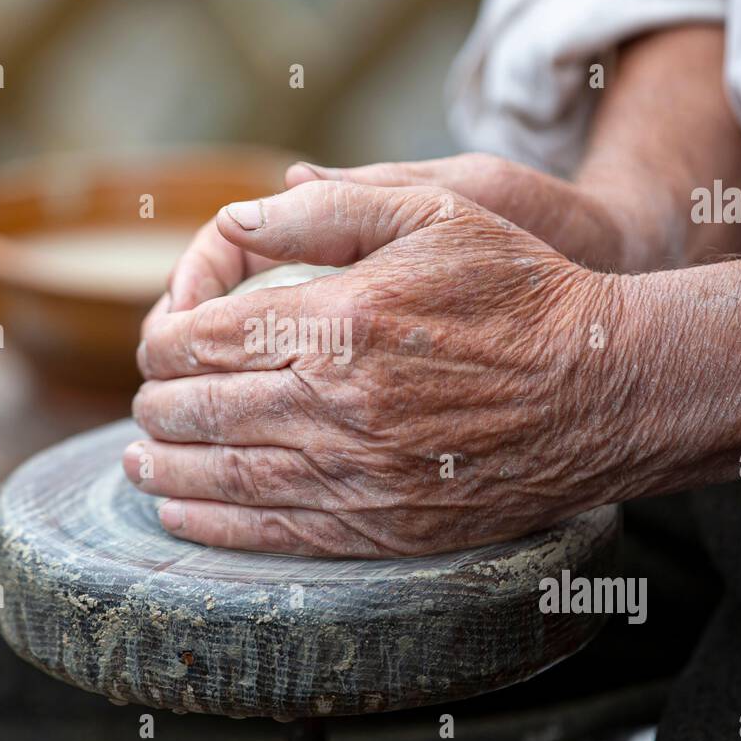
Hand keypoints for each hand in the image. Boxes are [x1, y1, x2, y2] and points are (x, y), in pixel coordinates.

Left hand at [126, 179, 645, 557]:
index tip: (157, 338)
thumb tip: (234, 221)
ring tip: (138, 465)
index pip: (204, 336)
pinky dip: (215, 528)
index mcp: (339, 321)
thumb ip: (325, 208)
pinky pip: (275, 533)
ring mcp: (359, 475)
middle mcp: (337, 405)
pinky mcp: (383, 527)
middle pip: (201, 409)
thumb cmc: (520, 289)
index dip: (161, 337)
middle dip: (157, 403)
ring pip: (225, 478)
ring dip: (167, 472)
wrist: (602, 387)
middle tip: (146, 399)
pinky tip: (181, 519)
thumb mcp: (433, 210)